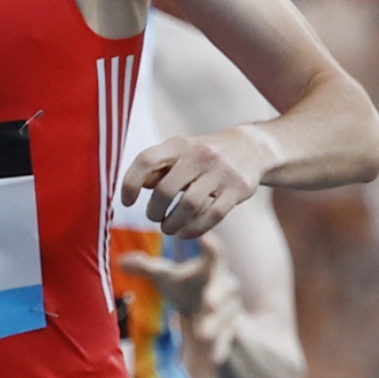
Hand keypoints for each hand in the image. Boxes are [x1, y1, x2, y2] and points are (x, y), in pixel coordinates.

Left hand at [119, 238, 247, 365]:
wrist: (212, 311)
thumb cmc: (187, 287)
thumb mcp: (168, 278)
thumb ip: (147, 269)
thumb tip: (119, 261)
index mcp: (211, 267)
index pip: (213, 254)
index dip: (210, 245)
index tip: (205, 238)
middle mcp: (225, 285)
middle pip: (225, 289)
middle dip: (217, 296)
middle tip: (209, 304)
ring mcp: (230, 308)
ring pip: (225, 316)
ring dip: (215, 325)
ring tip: (202, 335)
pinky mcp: (231, 329)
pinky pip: (227, 338)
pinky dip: (220, 347)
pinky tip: (213, 358)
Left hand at [121, 126, 267, 238]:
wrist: (250, 149)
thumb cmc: (204, 155)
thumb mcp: (180, 152)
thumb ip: (158, 168)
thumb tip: (138, 186)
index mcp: (180, 144)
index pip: (146, 160)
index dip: (130, 183)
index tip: (127, 202)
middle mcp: (201, 154)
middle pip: (165, 190)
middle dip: (154, 211)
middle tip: (154, 217)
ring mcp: (222, 171)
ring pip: (188, 206)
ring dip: (172, 224)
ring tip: (168, 228)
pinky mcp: (238, 189)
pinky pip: (212, 216)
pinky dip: (193, 230)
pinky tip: (185, 233)